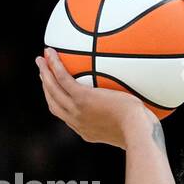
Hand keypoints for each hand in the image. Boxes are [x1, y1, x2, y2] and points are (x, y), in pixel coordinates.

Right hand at [36, 48, 153, 147]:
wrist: (138, 131)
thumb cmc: (142, 130)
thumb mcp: (132, 126)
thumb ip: (129, 119)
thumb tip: (139, 109)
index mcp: (86, 130)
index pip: (67, 116)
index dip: (59, 103)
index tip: (57, 92)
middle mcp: (77, 122)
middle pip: (54, 102)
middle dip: (46, 87)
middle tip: (43, 72)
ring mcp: (77, 110)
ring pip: (53, 89)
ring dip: (44, 73)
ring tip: (40, 59)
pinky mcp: (82, 98)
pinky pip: (63, 78)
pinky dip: (54, 65)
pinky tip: (51, 52)